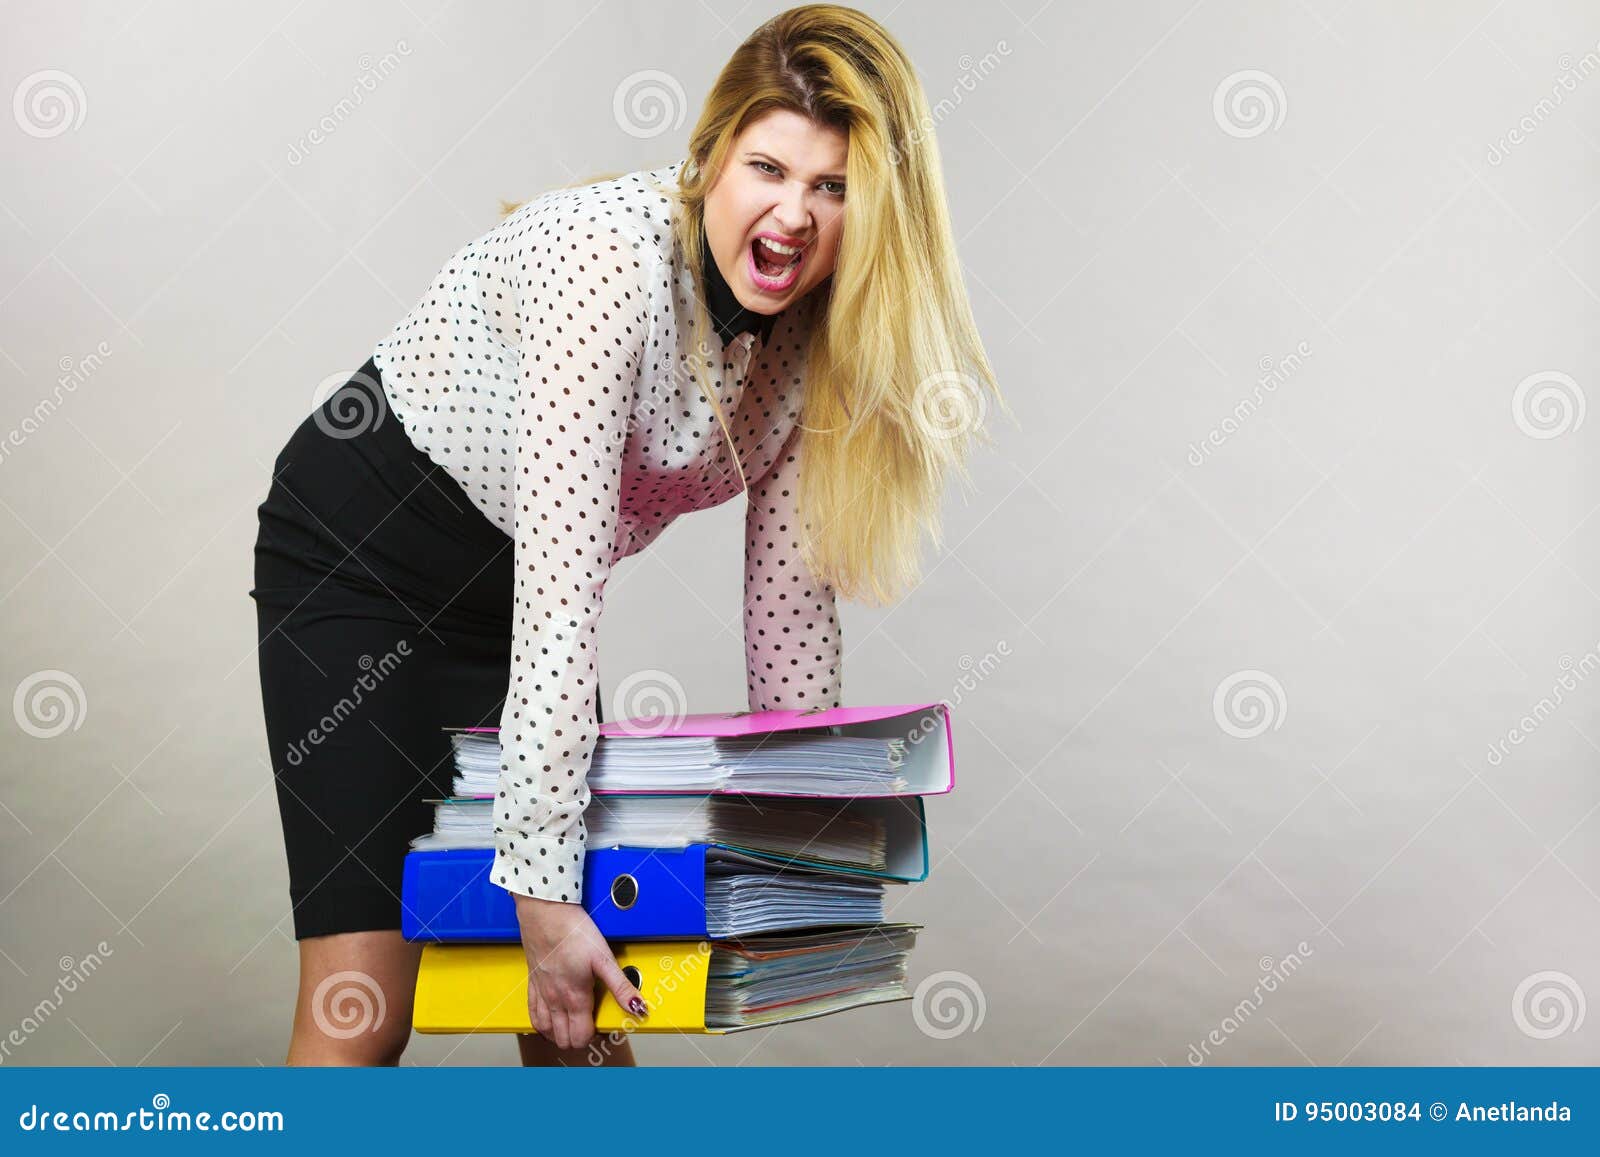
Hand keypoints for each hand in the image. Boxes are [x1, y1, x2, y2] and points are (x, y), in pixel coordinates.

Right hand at [514, 894, 647, 1048]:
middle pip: (564, 1039)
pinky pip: (533, 1016)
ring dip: (560, 1034)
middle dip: (579, 1038)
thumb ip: (621, 987)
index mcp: (575, 997)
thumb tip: (638, 1007)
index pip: (582, 1037)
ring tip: (573, 1024)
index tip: (604, 1026)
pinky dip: (542, 1025)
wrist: (545, 911)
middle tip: (591, 1025)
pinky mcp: (532, 983)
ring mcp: (541, 993)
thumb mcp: (604, 958)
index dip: (595, 1037)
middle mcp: (555, 1000)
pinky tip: (551, 1019)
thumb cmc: (572, 930)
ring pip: (547, 1032)